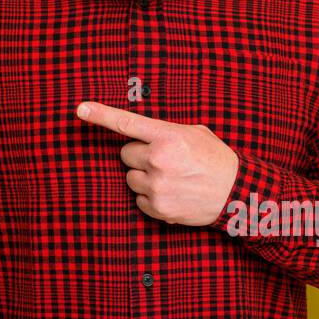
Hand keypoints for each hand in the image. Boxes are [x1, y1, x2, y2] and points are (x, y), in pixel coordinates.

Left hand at [76, 101, 238, 225]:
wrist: (238, 193)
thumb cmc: (215, 159)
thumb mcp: (194, 133)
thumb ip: (165, 132)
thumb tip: (142, 135)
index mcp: (167, 136)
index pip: (126, 123)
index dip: (100, 114)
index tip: (80, 109)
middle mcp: (158, 160)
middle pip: (125, 155)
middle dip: (139, 156)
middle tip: (163, 160)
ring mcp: (157, 186)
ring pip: (130, 178)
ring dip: (144, 177)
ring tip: (171, 179)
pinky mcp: (158, 208)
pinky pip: (138, 200)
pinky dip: (151, 198)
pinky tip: (172, 194)